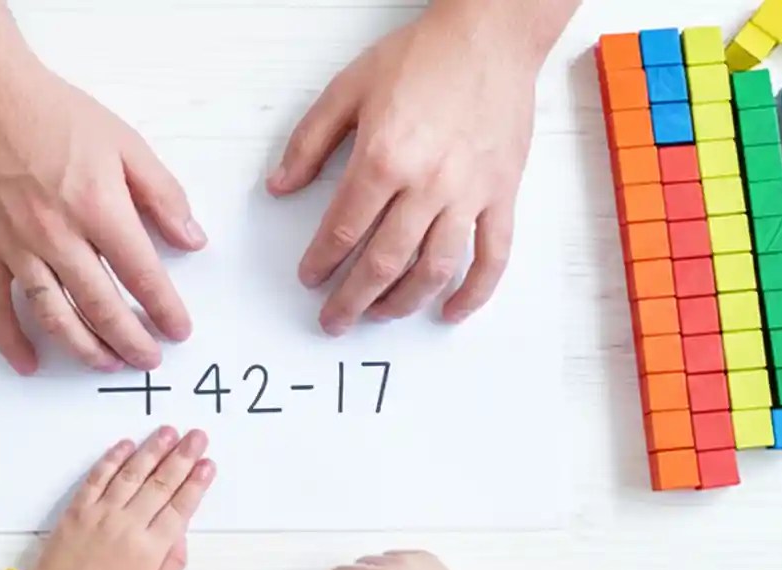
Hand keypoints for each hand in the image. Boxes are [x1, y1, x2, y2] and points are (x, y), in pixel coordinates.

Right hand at [0, 39, 206, 373]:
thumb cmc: (52, 111)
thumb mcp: (124, 143)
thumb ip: (162, 194)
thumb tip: (192, 239)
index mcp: (100, 207)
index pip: (142, 274)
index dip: (165, 309)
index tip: (179, 330)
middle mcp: (58, 234)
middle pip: (102, 306)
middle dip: (131, 340)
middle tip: (149, 358)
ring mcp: (16, 246)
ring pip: (54, 315)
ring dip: (84, 348)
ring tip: (107, 364)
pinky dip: (11, 340)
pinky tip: (30, 363)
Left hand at [29, 427, 215, 569]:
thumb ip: (174, 561)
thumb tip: (181, 530)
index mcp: (151, 549)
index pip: (180, 507)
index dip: (196, 483)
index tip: (207, 464)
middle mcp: (129, 525)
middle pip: (161, 484)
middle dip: (183, 457)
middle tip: (197, 436)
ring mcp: (102, 513)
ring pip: (132, 474)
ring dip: (153, 450)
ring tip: (169, 432)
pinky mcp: (79, 508)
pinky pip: (98, 477)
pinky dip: (113, 458)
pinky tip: (128, 444)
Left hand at [269, 0, 565, 333]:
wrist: (489, 36)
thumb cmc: (422, 57)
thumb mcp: (348, 88)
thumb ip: (309, 142)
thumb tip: (280, 186)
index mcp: (383, 157)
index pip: (343, 229)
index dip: (322, 262)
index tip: (310, 279)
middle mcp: (427, 183)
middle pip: (383, 262)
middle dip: (352, 300)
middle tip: (334, 321)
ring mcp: (468, 193)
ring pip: (433, 269)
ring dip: (402, 303)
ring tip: (380, 316)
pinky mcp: (501, 194)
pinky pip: (492, 256)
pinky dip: (473, 292)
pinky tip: (451, 311)